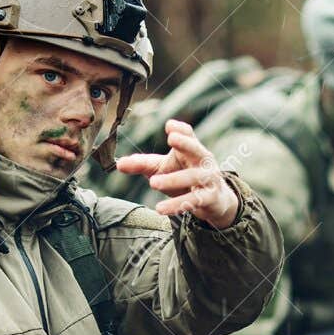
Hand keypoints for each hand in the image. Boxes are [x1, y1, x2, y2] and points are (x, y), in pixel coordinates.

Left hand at [113, 119, 240, 228]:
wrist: (215, 201)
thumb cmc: (184, 178)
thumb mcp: (162, 169)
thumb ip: (142, 165)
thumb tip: (118, 165)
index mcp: (192, 150)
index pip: (189, 134)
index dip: (181, 130)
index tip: (169, 126)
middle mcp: (203, 162)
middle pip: (198, 149)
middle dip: (186, 143)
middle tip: (172, 139)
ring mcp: (209, 180)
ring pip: (193, 177)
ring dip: (174, 179)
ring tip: (152, 183)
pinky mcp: (210, 198)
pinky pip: (194, 201)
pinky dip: (177, 205)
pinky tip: (161, 208)